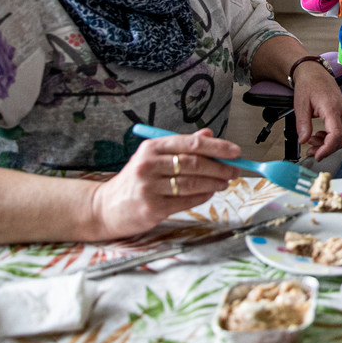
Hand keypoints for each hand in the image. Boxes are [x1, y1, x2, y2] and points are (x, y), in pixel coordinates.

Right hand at [88, 129, 238, 238]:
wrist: (105, 208)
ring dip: (215, 182)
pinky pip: (186, 201)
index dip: (218, 147)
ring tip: (226, 182)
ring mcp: (149, 187)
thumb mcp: (154, 157)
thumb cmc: (135, 181)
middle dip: (220, 167)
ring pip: (192, 183)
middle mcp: (149, 165)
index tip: (236, 151)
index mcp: (152, 148)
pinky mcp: (152, 208)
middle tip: (235, 170)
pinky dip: (203, 196)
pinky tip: (211, 193)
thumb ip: (182, 146)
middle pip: (194, 163)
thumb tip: (209, 134)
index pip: (191, 144)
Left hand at [292, 62, 341, 160]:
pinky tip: (319, 135)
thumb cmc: (308, 85)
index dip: (327, 149)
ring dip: (327, 144)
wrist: (314, 73)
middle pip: (340, 139)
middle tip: (310, 151)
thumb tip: (303, 141)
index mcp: (332, 108)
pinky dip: (331, 137)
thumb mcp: (300, 105)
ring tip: (312, 141)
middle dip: (326, 149)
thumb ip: (303, 124)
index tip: (317, 156)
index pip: (336, 135)